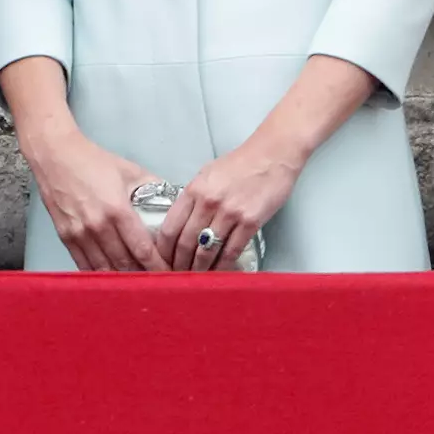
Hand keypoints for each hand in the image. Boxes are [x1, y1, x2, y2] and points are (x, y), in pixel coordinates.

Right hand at [16, 121, 165, 272]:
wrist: (54, 156)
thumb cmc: (91, 161)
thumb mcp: (130, 171)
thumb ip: (153, 189)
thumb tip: (173, 203)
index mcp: (117, 210)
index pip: (142, 250)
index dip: (158, 266)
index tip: (169, 274)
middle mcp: (97, 226)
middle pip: (125, 264)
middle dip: (143, 276)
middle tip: (156, 283)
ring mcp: (79, 233)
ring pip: (104, 268)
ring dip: (122, 278)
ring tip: (136, 283)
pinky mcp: (65, 236)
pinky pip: (84, 264)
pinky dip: (99, 274)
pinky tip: (111, 278)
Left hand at [170, 132, 307, 272]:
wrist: (272, 156)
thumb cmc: (239, 164)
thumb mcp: (206, 176)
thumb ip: (192, 198)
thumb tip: (181, 220)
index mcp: (193, 191)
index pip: (170, 227)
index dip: (163, 249)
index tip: (161, 259)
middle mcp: (208, 203)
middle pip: (185, 242)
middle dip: (178, 263)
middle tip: (175, 275)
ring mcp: (229, 213)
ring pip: (207, 250)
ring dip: (199, 268)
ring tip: (194, 278)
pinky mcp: (251, 221)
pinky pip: (232, 250)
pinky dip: (223, 265)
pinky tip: (218, 272)